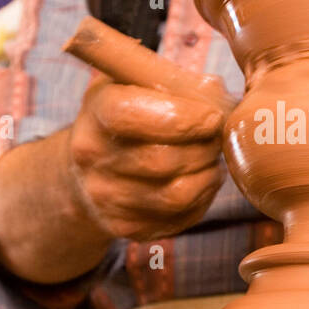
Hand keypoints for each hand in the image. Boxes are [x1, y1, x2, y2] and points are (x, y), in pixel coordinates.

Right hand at [67, 76, 225, 240]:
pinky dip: (203, 197)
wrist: (90, 170)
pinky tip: (199, 179)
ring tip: (211, 158)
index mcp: (95, 112)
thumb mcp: (140, 83)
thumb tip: (216, 95)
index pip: (130, 115)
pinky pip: (182, 216)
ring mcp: (105, 197)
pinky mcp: (127, 227)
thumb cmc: (129, 116)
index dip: (181, 116)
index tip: (211, 116)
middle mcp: (92, 158)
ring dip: (208, 174)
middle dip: (204, 147)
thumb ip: (176, 80)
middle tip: (218, 137)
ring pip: (176, 194)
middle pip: (161, 159)